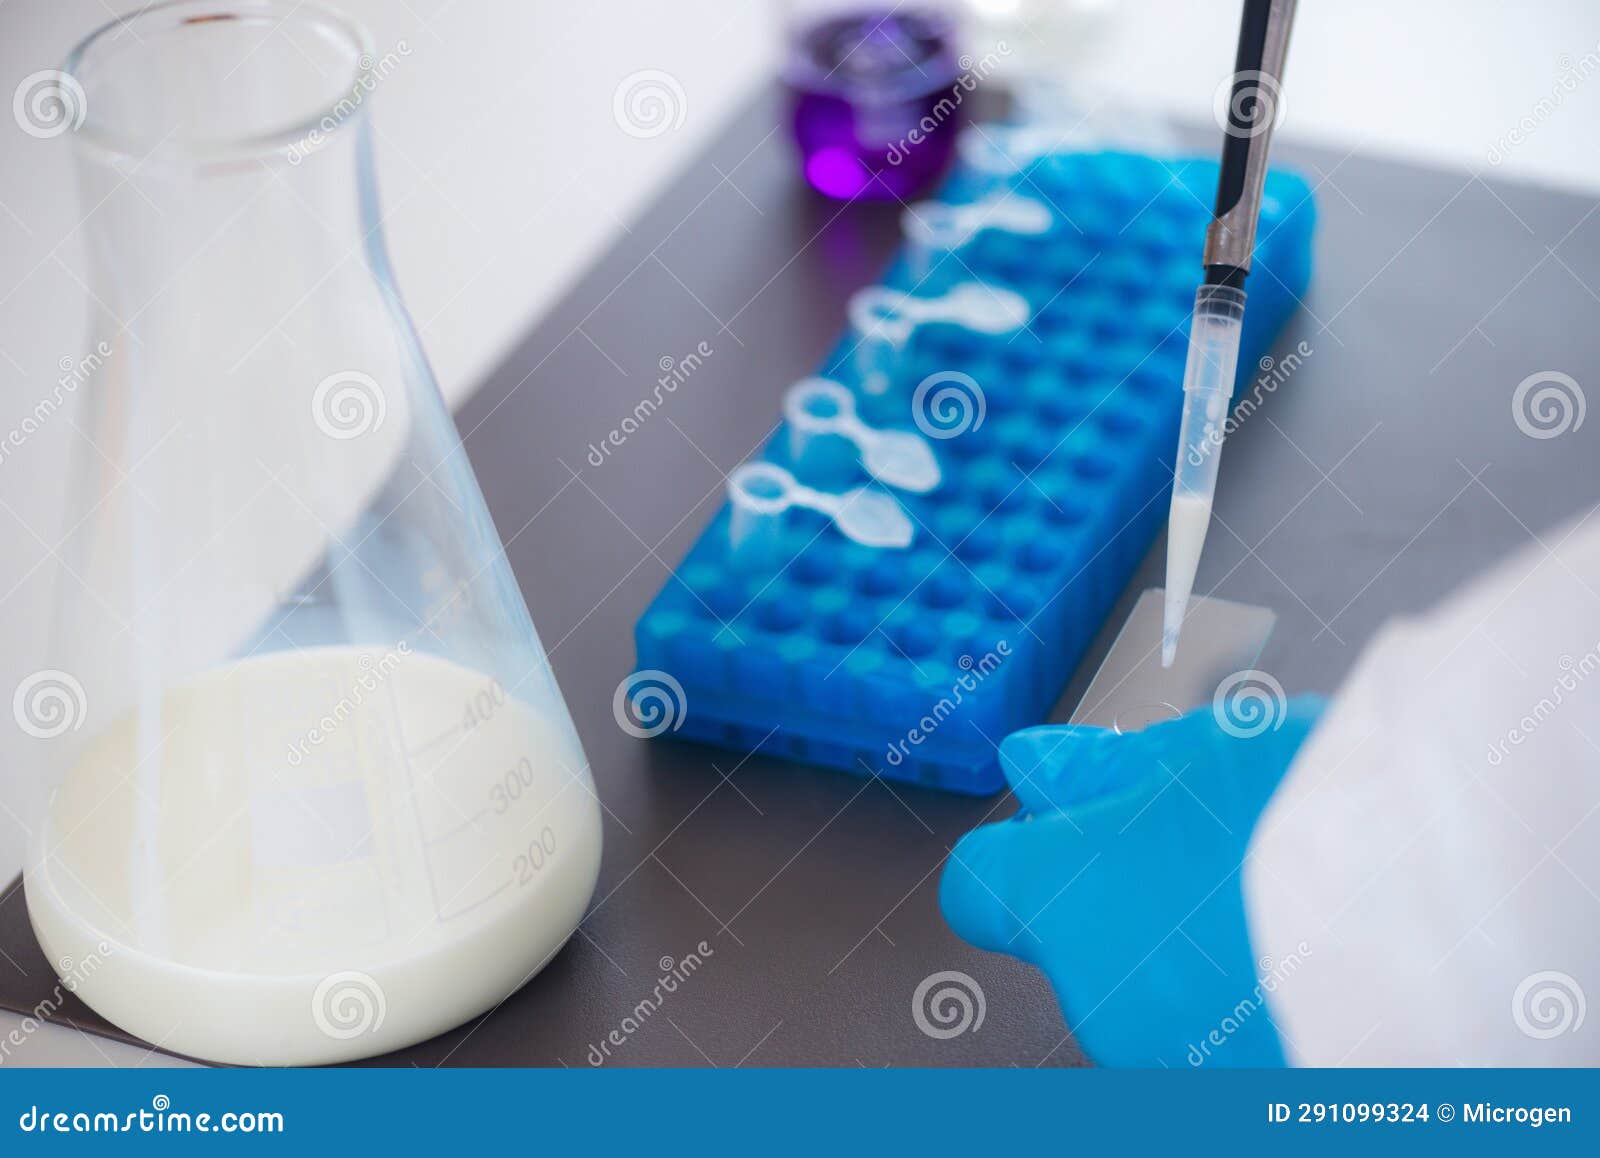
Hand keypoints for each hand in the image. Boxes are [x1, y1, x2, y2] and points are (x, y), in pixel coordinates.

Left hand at [939, 695, 1323, 1066]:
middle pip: (1081, 941)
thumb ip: (1099, 772)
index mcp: (1069, 902)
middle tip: (1216, 844)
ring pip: (1155, 992)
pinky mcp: (1239, 1093)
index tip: (1068, 825)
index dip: (1023, 853)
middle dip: (1126, 897)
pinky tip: (1312, 962)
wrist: (1455, 918)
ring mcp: (1174, 1061)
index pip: (983, 888)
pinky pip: (1216, 1035)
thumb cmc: (1325, 819)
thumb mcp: (1200, 754)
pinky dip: (1245, 1003)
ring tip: (1289, 903)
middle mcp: (1105, 999)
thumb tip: (1032, 766)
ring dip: (1192, 951)